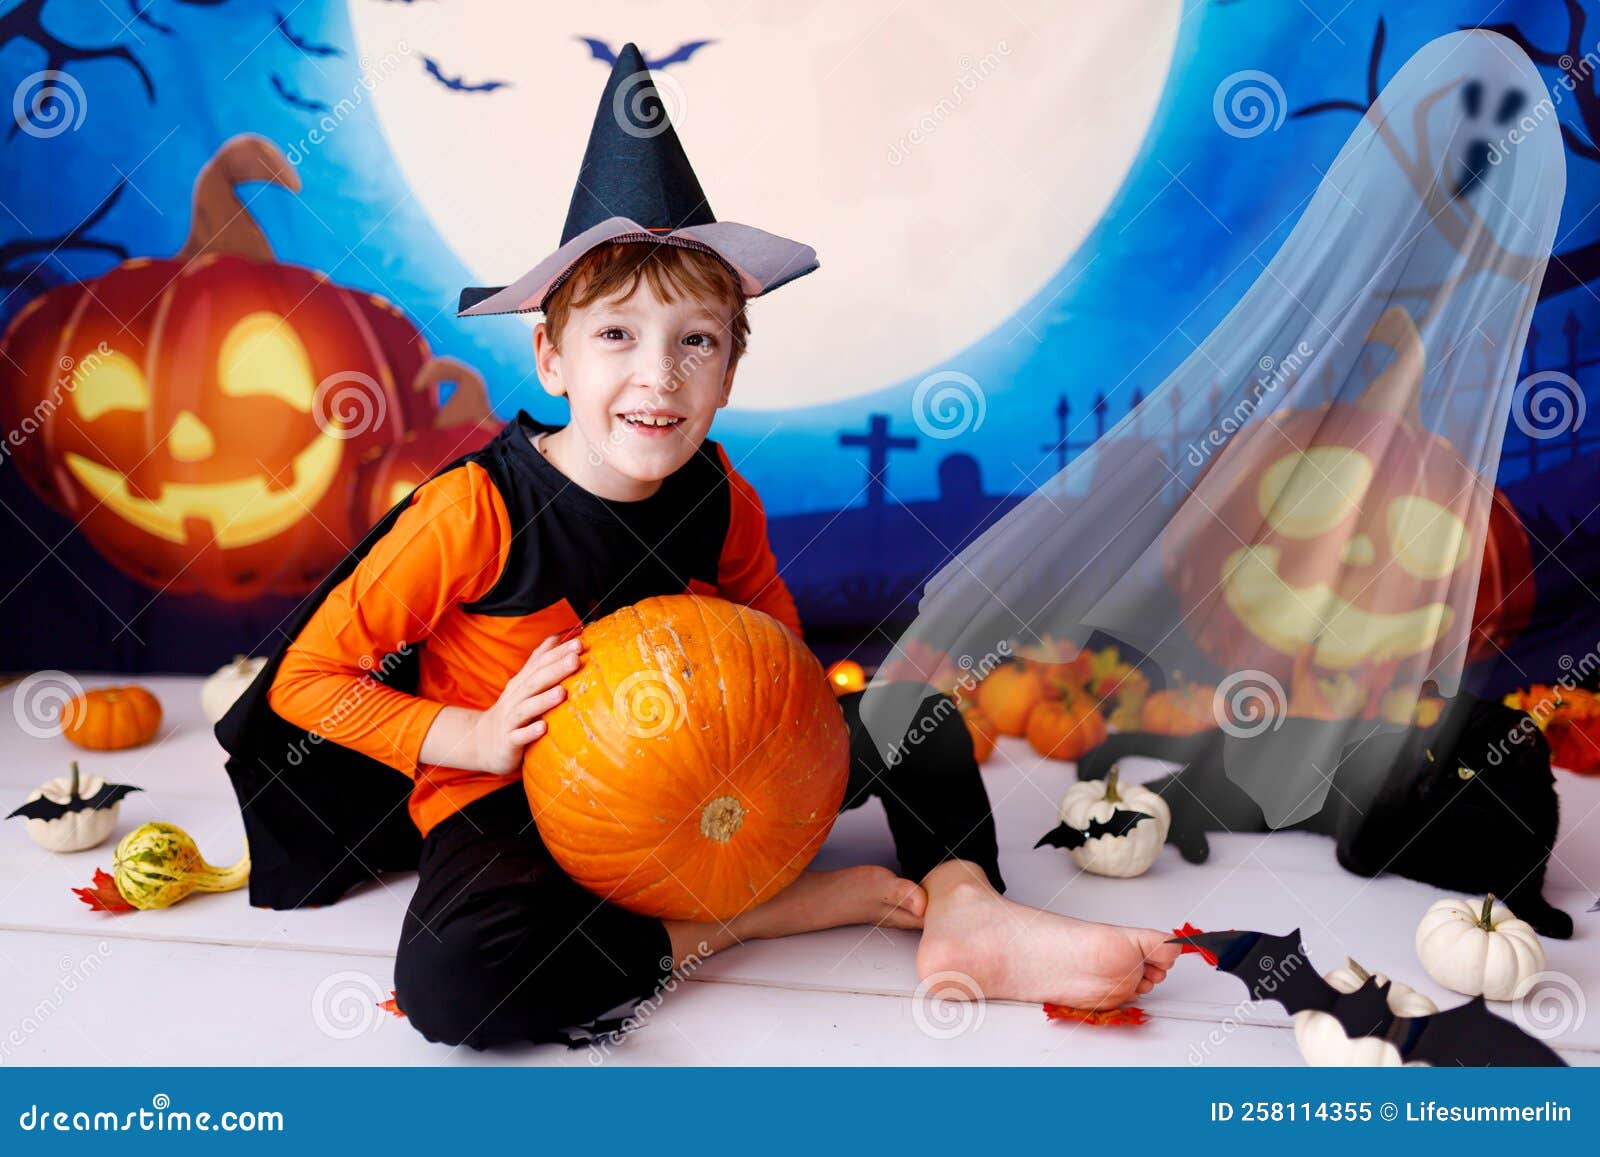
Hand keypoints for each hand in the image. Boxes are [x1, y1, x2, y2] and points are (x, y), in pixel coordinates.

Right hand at [472, 635, 582, 774]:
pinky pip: (518, 736)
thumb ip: (538, 662)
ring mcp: (510, 720)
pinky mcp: (507, 741)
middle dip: (555, 670)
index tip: (579, 643)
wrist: (481, 743)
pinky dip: (530, 732)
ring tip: (562, 692)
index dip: (557, 653)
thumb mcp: (522, 684)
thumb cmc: (511, 711)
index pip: (539, 664)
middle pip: (535, 681)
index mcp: (521, 683)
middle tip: (575, 659)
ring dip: (543, 700)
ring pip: (526, 708)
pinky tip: (543, 728)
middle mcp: (515, 698)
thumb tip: (556, 637)